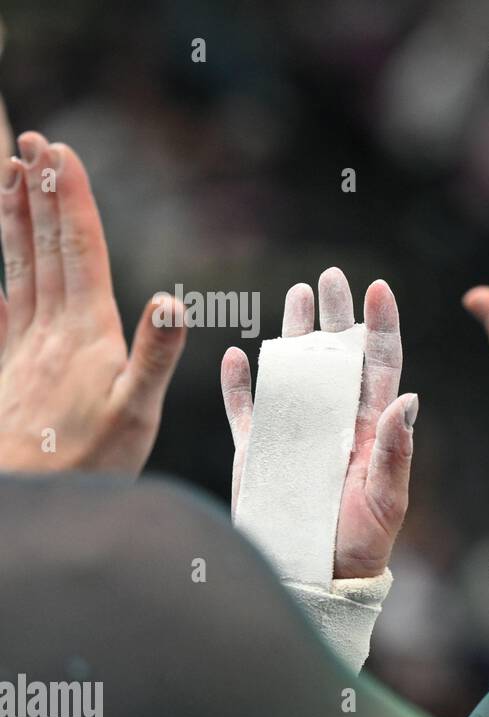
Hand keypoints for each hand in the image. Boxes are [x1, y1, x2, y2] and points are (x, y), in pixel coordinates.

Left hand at [0, 132, 185, 473]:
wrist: (24, 501)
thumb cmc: (88, 465)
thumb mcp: (136, 416)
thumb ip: (153, 356)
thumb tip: (171, 302)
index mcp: (85, 335)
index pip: (80, 251)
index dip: (70, 200)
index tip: (62, 152)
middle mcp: (48, 332)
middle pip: (43, 249)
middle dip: (39, 192)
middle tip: (34, 142)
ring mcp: (20, 350)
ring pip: (16, 269)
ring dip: (13, 220)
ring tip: (7, 174)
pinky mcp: (5, 373)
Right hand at [221, 269, 416, 579]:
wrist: (317, 579)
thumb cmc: (361, 544)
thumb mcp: (386, 500)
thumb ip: (395, 451)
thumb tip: (409, 397)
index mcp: (372, 429)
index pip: (380, 366)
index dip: (380, 327)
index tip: (379, 289)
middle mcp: (336, 422)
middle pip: (336, 356)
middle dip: (336, 314)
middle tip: (331, 275)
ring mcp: (296, 434)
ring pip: (294, 372)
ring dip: (293, 334)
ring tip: (295, 293)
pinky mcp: (259, 453)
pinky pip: (246, 411)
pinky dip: (239, 386)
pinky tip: (236, 357)